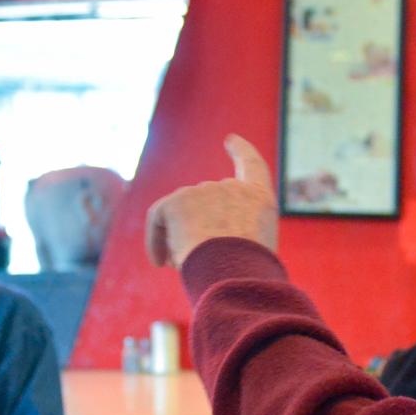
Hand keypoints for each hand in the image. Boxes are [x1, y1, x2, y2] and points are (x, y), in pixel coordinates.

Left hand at [146, 134, 276, 267]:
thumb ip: (234, 236)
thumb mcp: (254, 252)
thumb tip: (199, 242)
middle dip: (200, 233)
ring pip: (182, 218)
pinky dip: (156, 242)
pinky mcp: (176, 201)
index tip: (230, 140)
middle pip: (205, 207)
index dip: (241, 151)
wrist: (233, 273)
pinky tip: (160, 263)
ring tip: (191, 267)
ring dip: (182, 242)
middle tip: (203, 264)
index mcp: (259, 198)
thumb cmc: (247, 274)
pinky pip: (158, 220)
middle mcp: (231, 187)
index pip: (251, 165)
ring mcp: (202, 190)